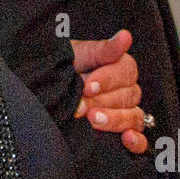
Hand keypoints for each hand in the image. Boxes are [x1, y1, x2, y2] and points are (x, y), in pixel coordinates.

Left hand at [70, 29, 147, 153]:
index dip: (108, 79)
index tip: (87, 86)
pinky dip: (137, 141)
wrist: (39, 91)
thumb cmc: (60, 70)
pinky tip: (126, 139)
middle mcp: (124, 90)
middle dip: (103, 100)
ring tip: (93, 120)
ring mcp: (124, 113)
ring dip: (115, 119)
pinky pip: (140, 142)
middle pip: (129, 95)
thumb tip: (125, 36)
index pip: (127, 71)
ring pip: (134, 117)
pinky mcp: (121, 135)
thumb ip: (102, 50)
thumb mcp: (75, 56)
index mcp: (117, 66)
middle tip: (81, 105)